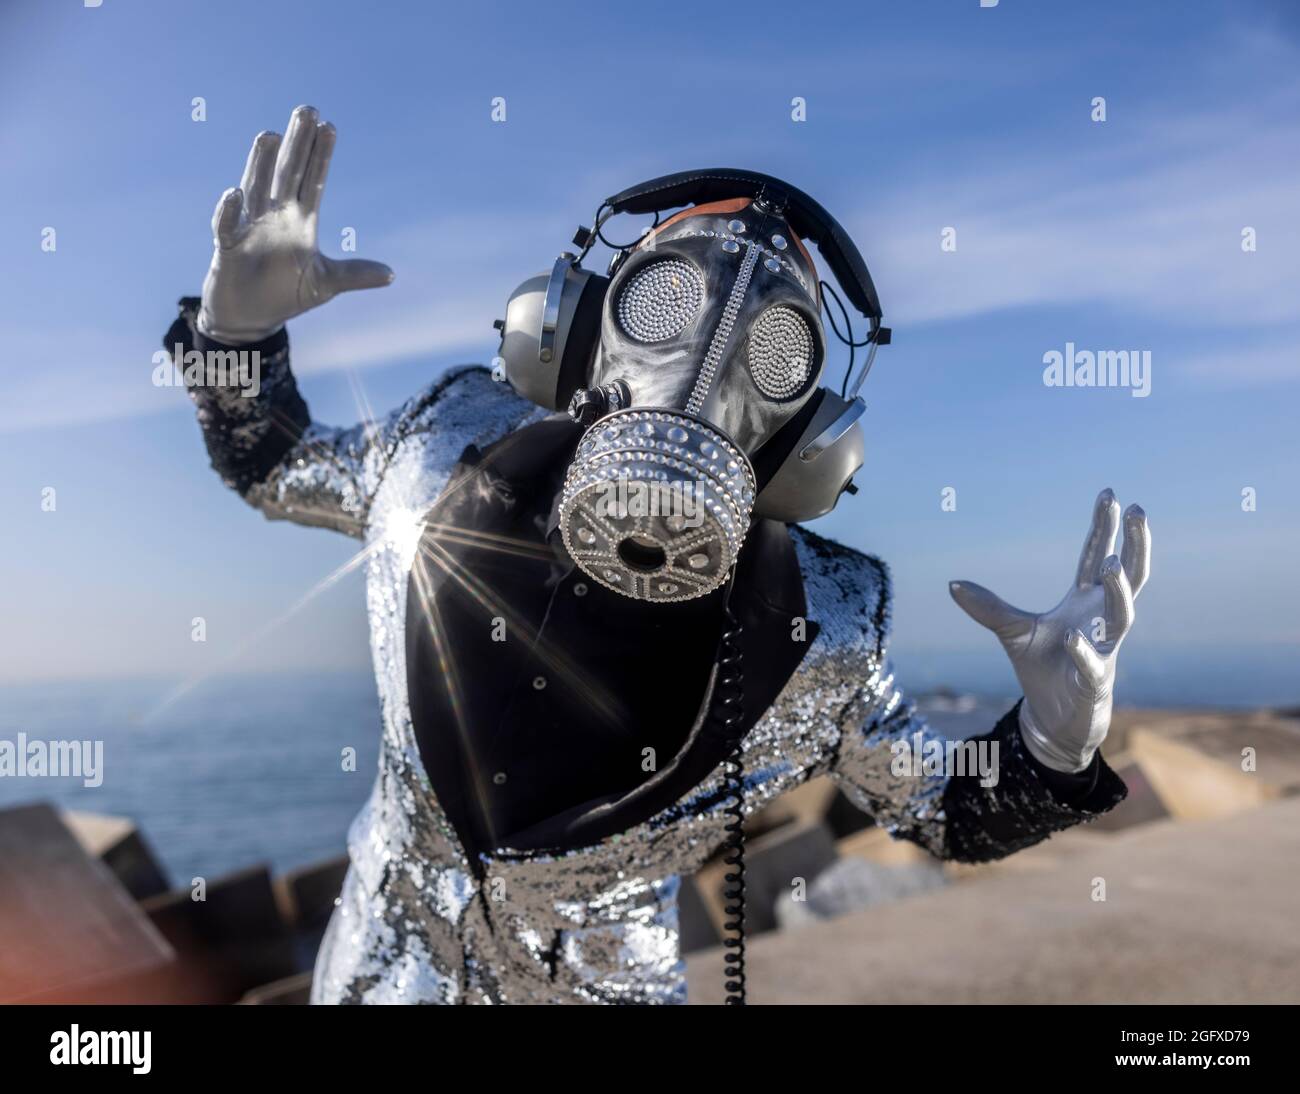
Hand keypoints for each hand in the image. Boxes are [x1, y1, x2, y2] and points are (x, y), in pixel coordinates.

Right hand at [198, 105, 393, 343]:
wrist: (250, 317)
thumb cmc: (286, 295)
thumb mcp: (325, 284)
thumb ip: (355, 275)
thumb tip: (392, 274)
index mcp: (300, 222)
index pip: (313, 182)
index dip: (321, 156)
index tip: (330, 126)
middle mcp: (275, 217)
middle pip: (287, 174)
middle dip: (297, 144)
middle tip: (307, 109)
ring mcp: (250, 227)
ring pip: (257, 188)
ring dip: (261, 164)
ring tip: (271, 135)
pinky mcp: (228, 246)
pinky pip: (226, 225)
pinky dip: (229, 211)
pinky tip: (234, 193)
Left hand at [949, 488, 1150, 772]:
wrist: (1054, 716)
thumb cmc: (1043, 666)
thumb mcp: (1012, 631)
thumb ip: (988, 607)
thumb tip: (952, 583)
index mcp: (1084, 602)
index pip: (1096, 556)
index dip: (1104, 527)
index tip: (1109, 493)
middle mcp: (1101, 620)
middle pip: (1129, 576)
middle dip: (1135, 544)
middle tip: (1140, 510)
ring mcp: (1103, 649)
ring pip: (1123, 616)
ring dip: (1118, 591)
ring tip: (1111, 563)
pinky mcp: (1095, 682)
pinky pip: (1094, 664)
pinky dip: (1084, 650)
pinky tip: (1073, 636)